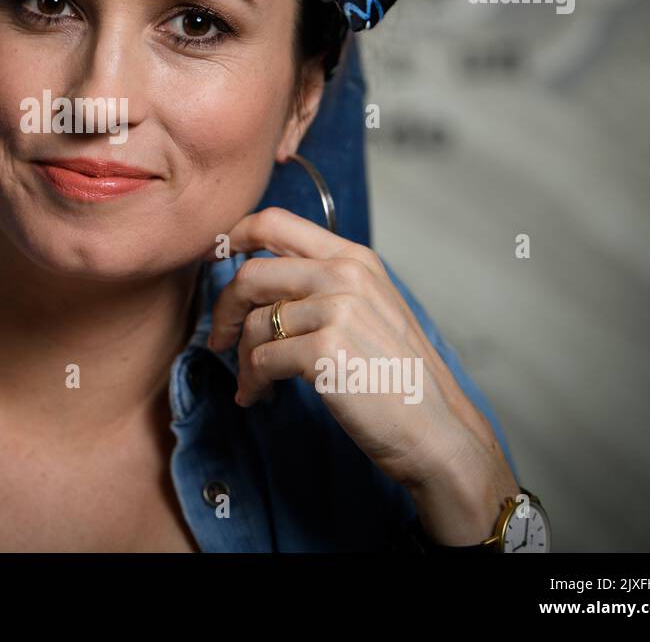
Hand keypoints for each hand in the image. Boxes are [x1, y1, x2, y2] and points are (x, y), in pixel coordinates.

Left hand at [209, 206, 519, 544]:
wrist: (435, 427)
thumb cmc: (396, 375)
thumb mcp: (367, 309)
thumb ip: (320, 285)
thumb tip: (254, 280)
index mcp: (354, 258)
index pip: (274, 223)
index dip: (233, 236)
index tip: (213, 258)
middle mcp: (346, 274)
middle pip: (251, 274)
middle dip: (226, 310)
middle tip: (221, 339)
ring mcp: (337, 309)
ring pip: (255, 324)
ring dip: (242, 360)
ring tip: (253, 384)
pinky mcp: (325, 350)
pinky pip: (261, 360)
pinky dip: (253, 382)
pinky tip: (262, 397)